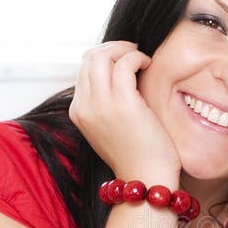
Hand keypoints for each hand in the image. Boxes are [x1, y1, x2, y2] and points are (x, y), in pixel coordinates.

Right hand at [69, 41, 180, 180]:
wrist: (146, 179)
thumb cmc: (137, 155)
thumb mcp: (111, 128)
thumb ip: (106, 104)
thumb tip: (119, 75)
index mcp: (78, 112)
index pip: (83, 69)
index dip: (105, 58)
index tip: (124, 61)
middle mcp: (84, 107)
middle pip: (89, 58)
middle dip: (113, 48)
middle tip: (134, 54)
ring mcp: (101, 105)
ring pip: (102, 56)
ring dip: (124, 50)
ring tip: (141, 59)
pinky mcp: (122, 104)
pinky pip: (124, 63)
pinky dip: (137, 58)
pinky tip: (148, 65)